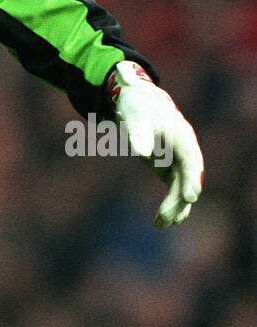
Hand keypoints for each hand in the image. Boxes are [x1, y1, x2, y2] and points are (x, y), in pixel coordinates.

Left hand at [106, 61, 203, 228]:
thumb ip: (139, 134)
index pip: (191, 163)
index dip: (191, 180)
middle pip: (187, 179)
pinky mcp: (169, 167)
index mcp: (182, 138)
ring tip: (160, 225)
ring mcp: (179, 161)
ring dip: (173, 207)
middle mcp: (185, 152)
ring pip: (180, 187)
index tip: (189, 197)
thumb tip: (140, 151)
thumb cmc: (138, 107)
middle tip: (165, 220)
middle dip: (178, 200)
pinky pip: (173, 189)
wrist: (138, 101)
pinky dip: (169, 203)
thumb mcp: (136, 117)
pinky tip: (161, 220)